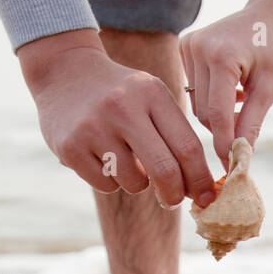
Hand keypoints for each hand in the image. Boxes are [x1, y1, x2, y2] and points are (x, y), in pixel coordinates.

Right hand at [18, 28, 215, 207]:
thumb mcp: (151, 98)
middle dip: (174, 195)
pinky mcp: (70, 146)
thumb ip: (177, 135)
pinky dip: (111, 181)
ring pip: (134, 183)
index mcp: (151, 93)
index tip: (207, 198)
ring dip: (137, 183)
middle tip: (172, 201)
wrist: (64, 72)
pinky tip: (101, 157)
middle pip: (165, 171)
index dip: (201, 179)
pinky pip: (106, 185)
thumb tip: (201, 189)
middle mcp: (123, 107)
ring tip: (125, 160)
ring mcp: (94, 126)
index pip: (188, 147)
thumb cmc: (122, 95)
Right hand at [181, 0, 272, 166]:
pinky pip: (195, 89)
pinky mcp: (185, 46)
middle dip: (225, 129)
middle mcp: (198, 48)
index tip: (233, 170)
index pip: (217, 116)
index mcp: (221, 57)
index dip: (226, 145)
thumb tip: (241, 158)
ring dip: (220, 113)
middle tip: (247, 136)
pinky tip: (234, 86)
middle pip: (204, 113)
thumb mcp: (271, 86)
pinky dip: (213, 97)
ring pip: (197, 104)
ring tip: (245, 98)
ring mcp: (188, 45)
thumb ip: (252, 122)